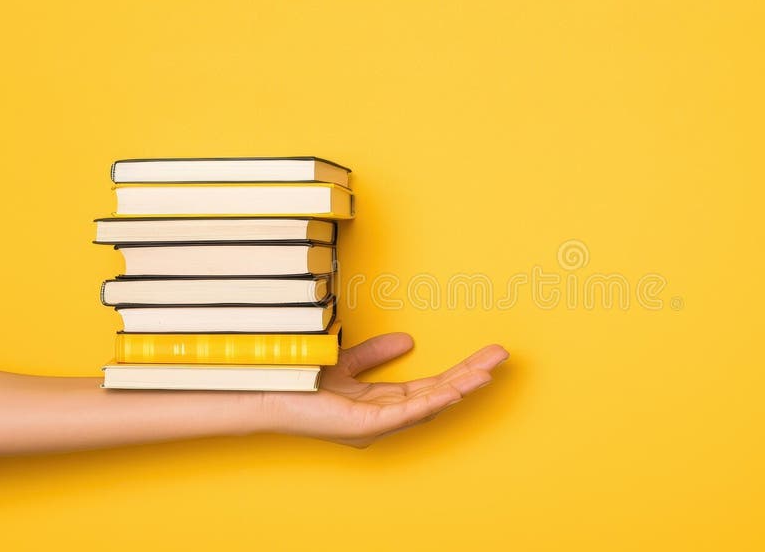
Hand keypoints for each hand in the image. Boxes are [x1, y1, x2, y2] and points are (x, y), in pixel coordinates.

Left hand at [265, 333, 507, 446]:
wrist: (264, 393)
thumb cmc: (299, 382)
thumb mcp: (346, 362)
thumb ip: (376, 353)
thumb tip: (408, 340)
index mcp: (381, 403)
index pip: (430, 385)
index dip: (459, 370)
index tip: (484, 355)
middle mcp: (384, 418)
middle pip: (438, 394)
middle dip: (471, 375)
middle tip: (501, 356)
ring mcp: (377, 424)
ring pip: (430, 403)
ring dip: (462, 386)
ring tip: (489, 371)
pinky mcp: (366, 425)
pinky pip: (409, 411)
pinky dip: (436, 399)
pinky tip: (457, 388)